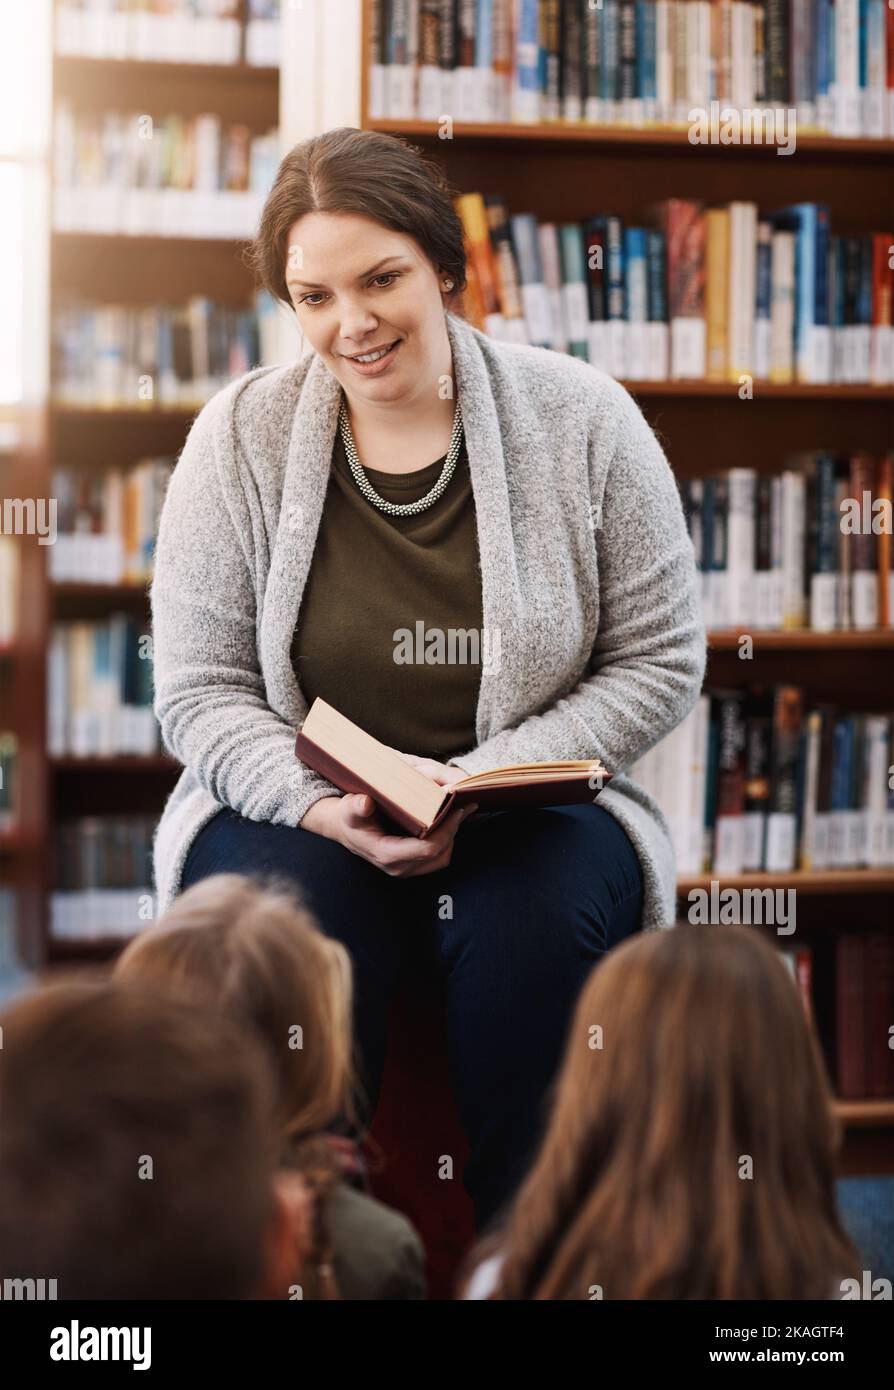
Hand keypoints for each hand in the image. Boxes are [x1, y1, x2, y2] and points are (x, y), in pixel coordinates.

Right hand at [299, 750, 476, 876]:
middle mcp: (399, 867)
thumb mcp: (349, 808)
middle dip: (454, 829)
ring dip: (452, 835)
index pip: (428, 848)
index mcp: (387, 854)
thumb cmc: (350, 816)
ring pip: (443, 857)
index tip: (457, 807)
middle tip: (464, 804)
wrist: (346, 829)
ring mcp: (407, 869)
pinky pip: (439, 857)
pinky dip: (447, 839)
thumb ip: (356, 807)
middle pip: (441, 853)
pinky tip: (447, 820)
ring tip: (457, 810)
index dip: (447, 829)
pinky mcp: (413, 865)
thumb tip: (365, 803)